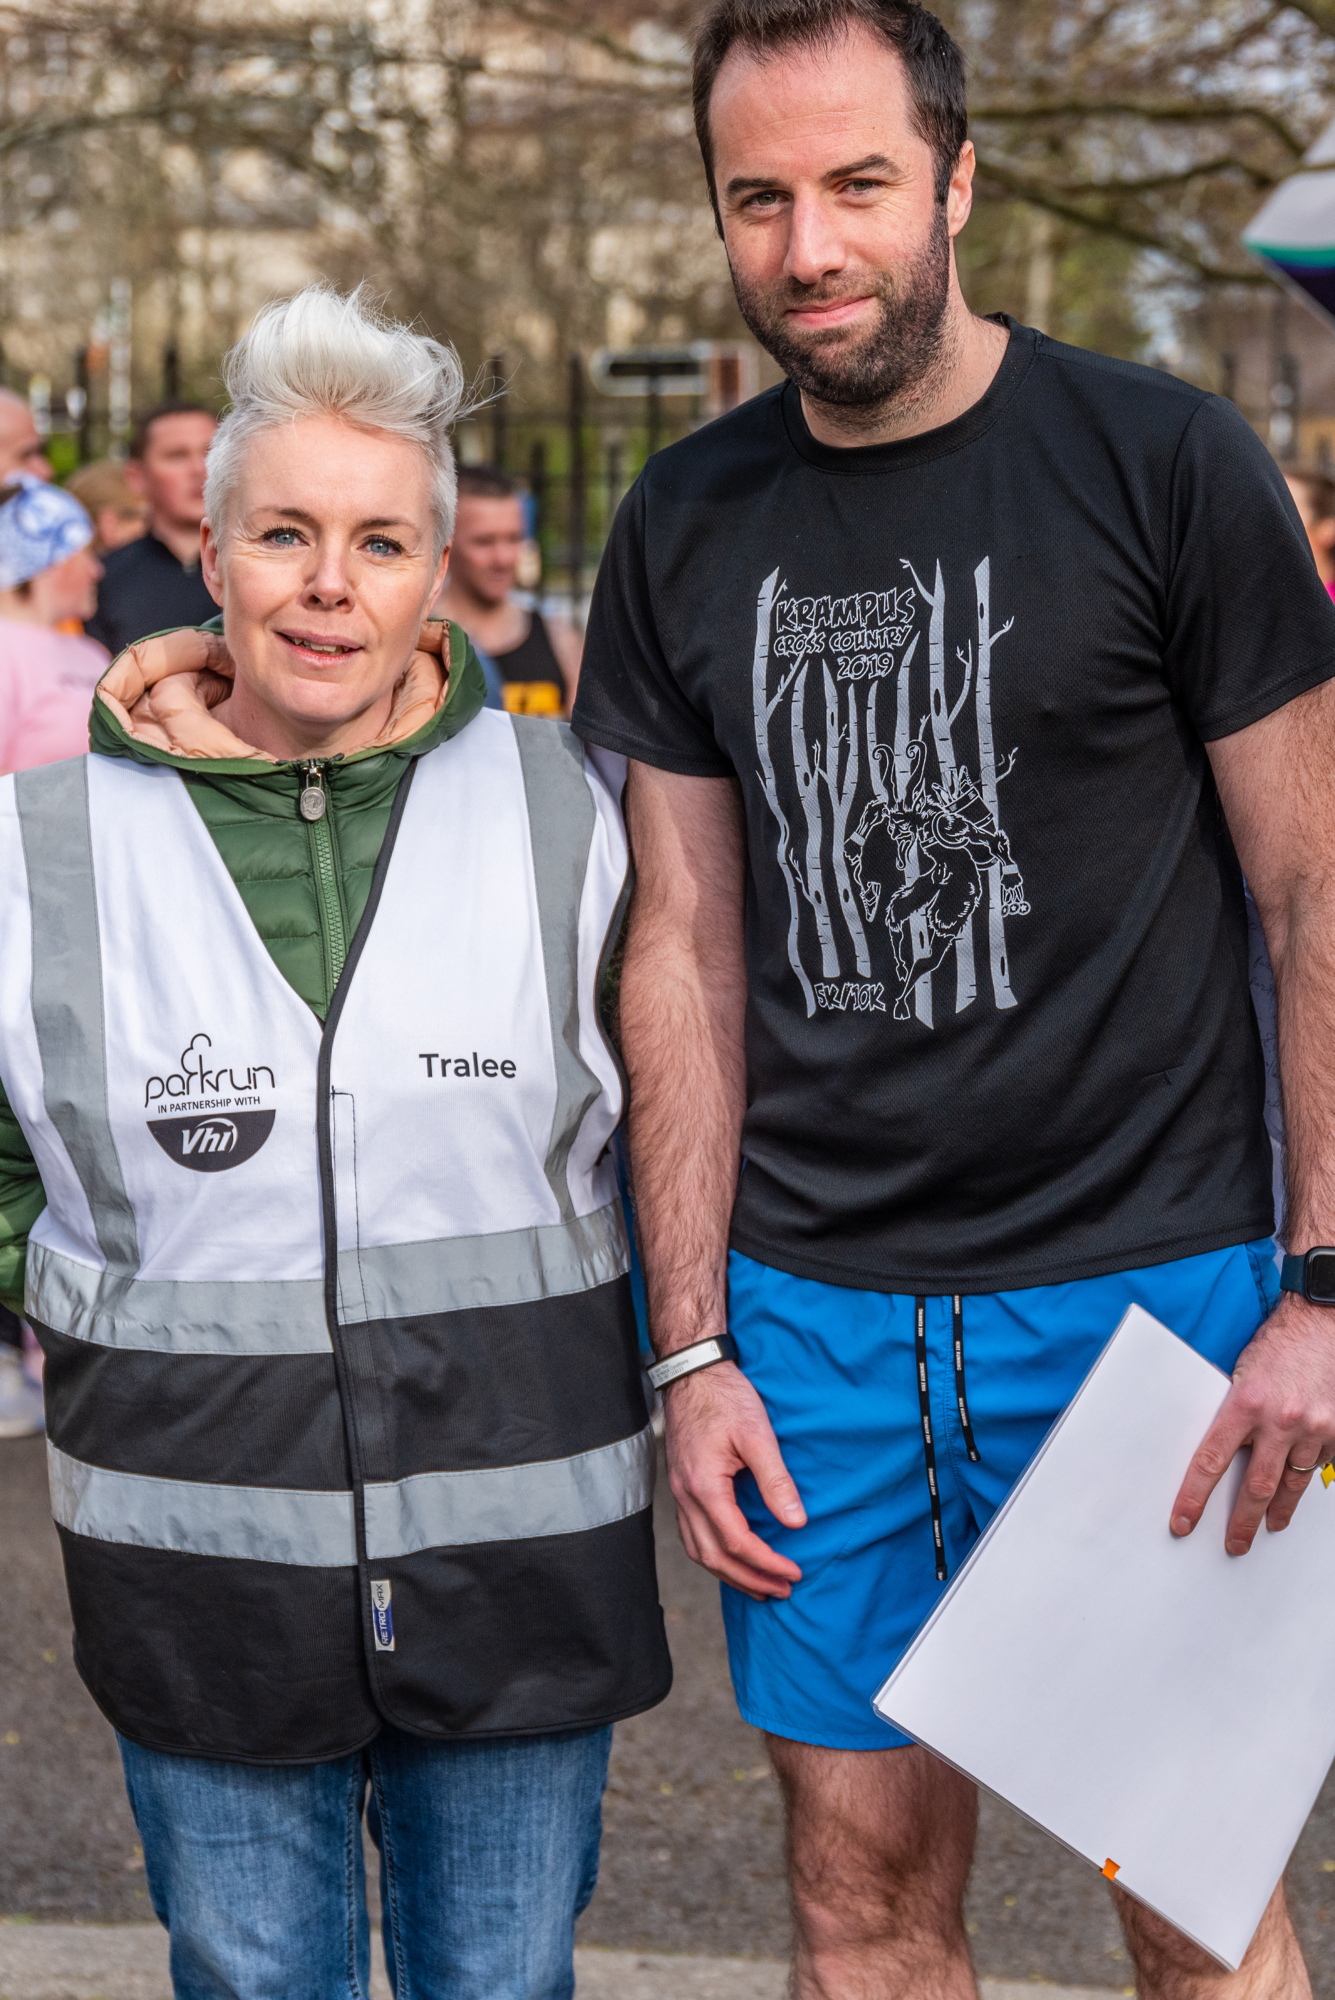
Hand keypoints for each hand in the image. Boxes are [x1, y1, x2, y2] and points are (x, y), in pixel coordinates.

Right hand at [663, 1361, 806, 1598]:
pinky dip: (713, 1556)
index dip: (767, 1564)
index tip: (795, 1572)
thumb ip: (776, 1481)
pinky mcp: (680, 1486)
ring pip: (698, 1551)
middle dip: (750, 1580)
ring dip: (729, 1574)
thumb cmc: (725, 1398)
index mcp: (705, 1486)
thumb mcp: (758, 1434)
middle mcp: (686, 1496)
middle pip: (714, 1557)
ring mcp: (678, 1493)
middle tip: (783, 1590)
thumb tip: (796, 1523)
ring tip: (760, 1586)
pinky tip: (732, 1558)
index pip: (737, 1543)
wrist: (693, 1372)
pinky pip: (691, 1535)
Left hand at [1171, 1293, 1334, 1553]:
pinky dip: (1310, 1477)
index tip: (1183, 1522)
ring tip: (1270, 1526)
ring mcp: (1314, 1429)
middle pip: (1256, 1488)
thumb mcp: (1242, 1375)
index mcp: (1244, 1404)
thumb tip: (1221, 1453)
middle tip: (1234, 1545)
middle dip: (1242, 1522)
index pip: (1210, 1462)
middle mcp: (1279, 1420)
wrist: (1322, 1322)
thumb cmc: (1277, 1344)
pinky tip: (1302, 1487)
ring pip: (1293, 1485)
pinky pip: (1321, 1466)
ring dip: (1279, 1511)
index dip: (1194, 1497)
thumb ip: (1234, 1415)